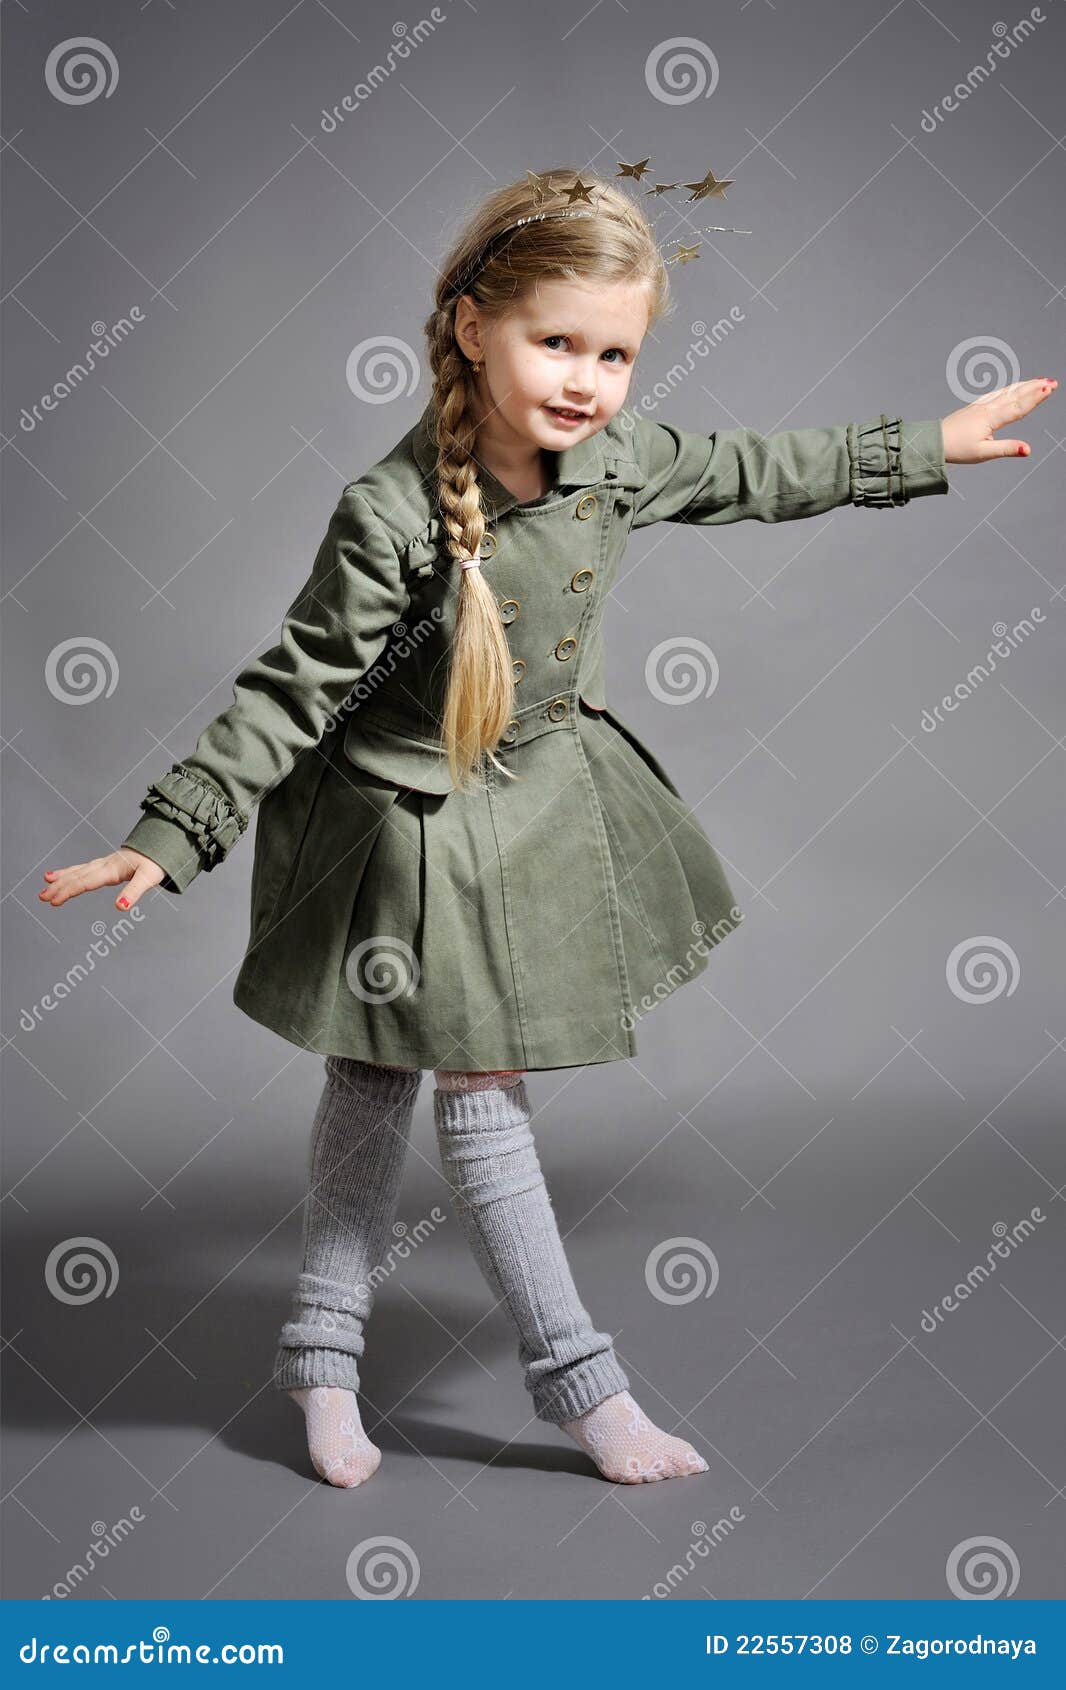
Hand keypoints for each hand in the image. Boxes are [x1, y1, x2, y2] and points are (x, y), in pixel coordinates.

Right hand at [39, 847, 165, 911]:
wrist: (158, 846)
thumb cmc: (154, 863)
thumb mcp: (148, 879)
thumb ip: (134, 892)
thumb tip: (121, 907)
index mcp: (111, 870)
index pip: (85, 882)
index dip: (68, 891)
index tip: (54, 901)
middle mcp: (103, 866)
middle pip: (77, 877)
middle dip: (59, 887)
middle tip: (42, 897)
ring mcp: (102, 864)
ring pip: (77, 872)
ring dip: (61, 879)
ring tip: (44, 886)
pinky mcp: (104, 865)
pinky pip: (81, 869)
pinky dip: (68, 873)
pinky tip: (58, 876)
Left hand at [941, 377, 1056, 463]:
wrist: (935, 441)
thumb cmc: (957, 449)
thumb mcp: (983, 453)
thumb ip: (1007, 449)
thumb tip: (1028, 450)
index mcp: (991, 418)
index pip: (1018, 407)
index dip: (1035, 397)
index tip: (1049, 387)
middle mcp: (988, 408)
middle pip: (1016, 395)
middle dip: (1035, 388)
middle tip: (1053, 382)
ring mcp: (981, 405)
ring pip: (1007, 392)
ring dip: (1025, 386)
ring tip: (1040, 381)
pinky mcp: (976, 406)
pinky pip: (997, 393)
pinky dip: (1010, 388)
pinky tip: (1014, 387)